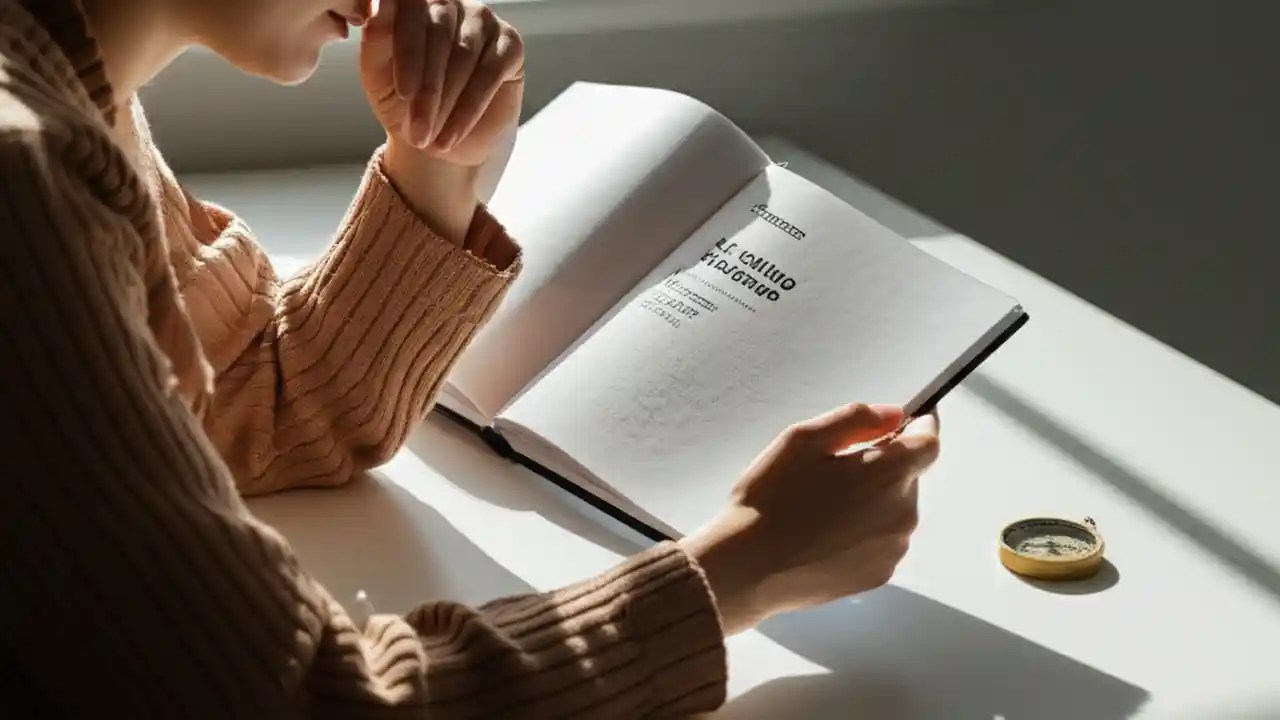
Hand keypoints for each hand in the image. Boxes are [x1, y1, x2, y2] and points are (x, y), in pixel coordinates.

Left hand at [361, 0, 525, 167]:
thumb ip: (376, 40)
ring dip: (448, 103)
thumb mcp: (379, 76)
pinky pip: (491, 73)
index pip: (410, 8)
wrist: (440, 142)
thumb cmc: (404, 103)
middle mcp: (449, 3)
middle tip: (417, 132)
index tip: (403, 94)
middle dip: (428, 88)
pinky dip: (470, 108)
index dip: (407, 51)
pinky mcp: (510, 44)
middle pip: (439, 32)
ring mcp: (482, 19)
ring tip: (432, 139)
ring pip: (464, 55)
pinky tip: (454, 134)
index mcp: (413, 3)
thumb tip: (377, 7)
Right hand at [679, 404, 940, 634]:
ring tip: (821, 506)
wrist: (747, 570)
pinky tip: (823, 533)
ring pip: (893, 509)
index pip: (929, 442)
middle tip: (830, 469)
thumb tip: (894, 414)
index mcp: (888, 474)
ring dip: (870, 500)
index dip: (919, 426)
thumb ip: (855, 418)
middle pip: (907, 476)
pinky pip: (881, 540)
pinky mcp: (878, 575)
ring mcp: (892, 549)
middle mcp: (902, 514)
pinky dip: (862, 531)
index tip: (902, 422)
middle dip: (880, 466)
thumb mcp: (802, 440)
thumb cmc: (769, 501)